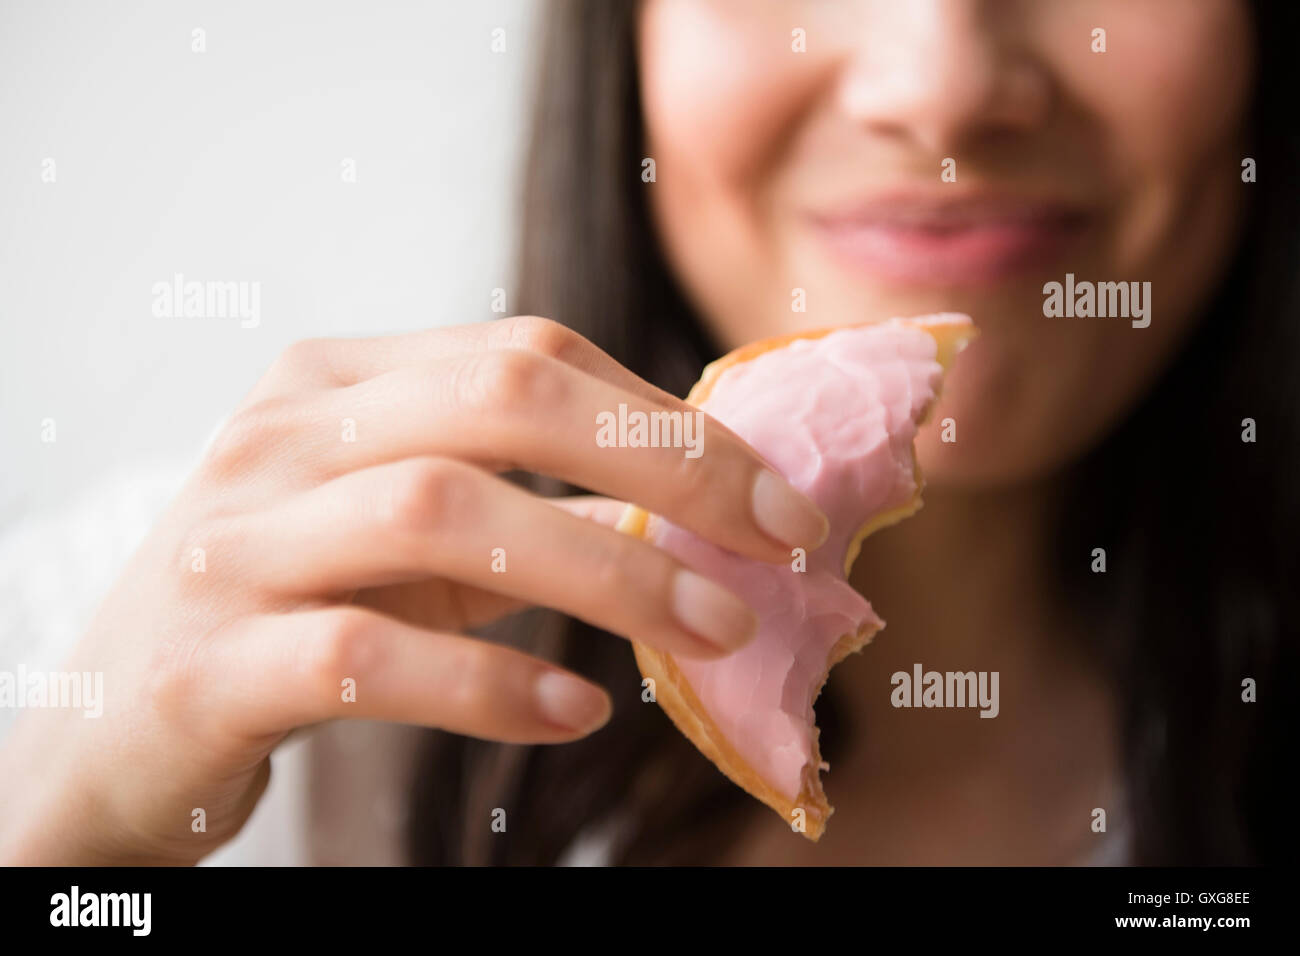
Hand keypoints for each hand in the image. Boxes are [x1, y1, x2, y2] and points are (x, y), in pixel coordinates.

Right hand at [0, 316, 827, 863]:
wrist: (113, 726)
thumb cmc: (294, 614)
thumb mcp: (409, 542)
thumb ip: (524, 509)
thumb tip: (695, 514)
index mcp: (336, 384)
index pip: (530, 355)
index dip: (668, 417)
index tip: (776, 496)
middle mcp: (280, 437)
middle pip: (498, 401)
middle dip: (664, 465)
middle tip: (777, 544)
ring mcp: (235, 543)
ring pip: (440, 515)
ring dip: (606, 572)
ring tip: (711, 631)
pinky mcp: (211, 661)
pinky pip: (370, 655)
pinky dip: (491, 682)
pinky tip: (576, 713)